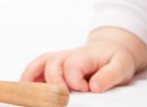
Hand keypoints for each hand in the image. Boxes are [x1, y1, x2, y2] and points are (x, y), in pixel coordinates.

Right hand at [20, 40, 136, 92]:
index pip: (73, 66)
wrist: (112, 48)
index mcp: (86, 55)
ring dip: (32, 76)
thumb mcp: (122, 66)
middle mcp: (70, 54)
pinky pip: (38, 66)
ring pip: (42, 63)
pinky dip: (29, 75)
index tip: (85, 89)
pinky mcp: (56, 64)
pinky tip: (25, 87)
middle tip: (58, 98)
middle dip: (52, 82)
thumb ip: (109, 75)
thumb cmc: (116, 58)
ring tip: (26, 93)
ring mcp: (61, 58)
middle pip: (53, 63)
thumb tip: (95, 86)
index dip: (75, 81)